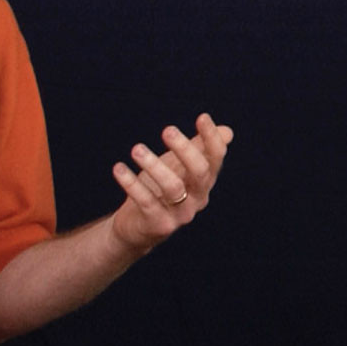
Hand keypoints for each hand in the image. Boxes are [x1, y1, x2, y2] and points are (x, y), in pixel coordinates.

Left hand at [109, 113, 231, 252]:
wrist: (138, 228)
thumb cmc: (160, 191)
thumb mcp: (179, 168)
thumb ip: (199, 150)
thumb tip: (227, 131)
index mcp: (204, 182)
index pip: (215, 159)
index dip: (211, 138)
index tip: (202, 117)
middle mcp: (197, 198)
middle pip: (199, 173)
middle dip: (185, 150)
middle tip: (167, 130)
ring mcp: (180, 214)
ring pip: (173, 187)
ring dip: (154, 166)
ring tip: (136, 149)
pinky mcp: (159, 225)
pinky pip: (146, 201)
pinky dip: (131, 183)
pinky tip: (119, 168)